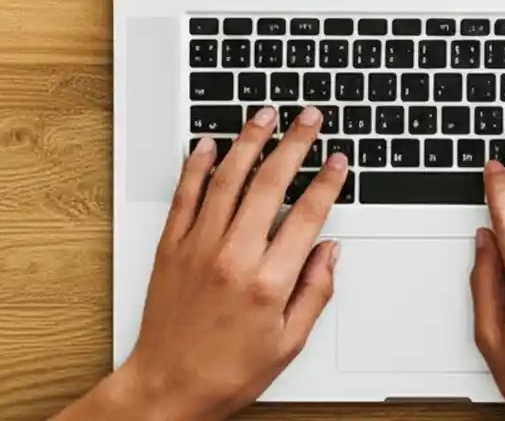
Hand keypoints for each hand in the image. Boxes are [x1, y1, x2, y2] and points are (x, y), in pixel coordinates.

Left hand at [55, 106, 347, 420]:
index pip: (307, 214)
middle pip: (270, 183)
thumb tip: (330, 252)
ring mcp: (198, 248)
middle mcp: (233, 256)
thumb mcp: (289, 342)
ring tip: (265, 116)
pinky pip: (185, 196)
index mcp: (269, 281)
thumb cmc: (227, 372)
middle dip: (294, 144)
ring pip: (227, 179)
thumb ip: (315, 292)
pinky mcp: (171, 248)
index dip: (327, 181)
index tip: (337, 160)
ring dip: (249, 142)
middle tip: (309, 118)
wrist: (167, 388)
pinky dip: (197, 166)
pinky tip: (209, 145)